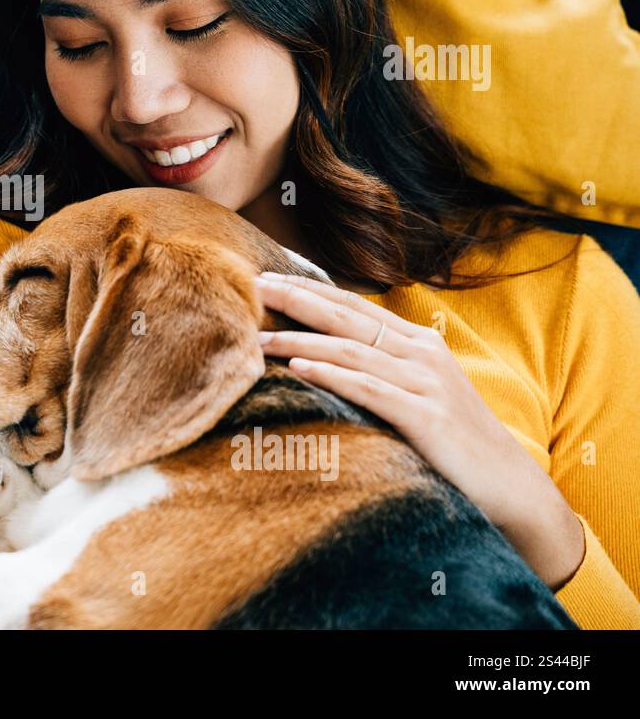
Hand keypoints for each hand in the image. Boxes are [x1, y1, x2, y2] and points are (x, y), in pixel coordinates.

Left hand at [253, 271, 584, 590]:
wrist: (509, 484)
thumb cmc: (454, 439)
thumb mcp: (420, 390)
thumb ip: (384, 366)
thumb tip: (329, 351)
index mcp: (418, 341)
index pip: (352, 305)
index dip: (309, 289)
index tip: (267, 279)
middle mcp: (422, 353)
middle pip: (347, 318)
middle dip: (297, 300)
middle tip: (254, 288)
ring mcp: (426, 383)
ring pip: (351, 350)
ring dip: (300, 341)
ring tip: (259, 337)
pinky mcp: (426, 417)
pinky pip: (368, 389)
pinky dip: (331, 374)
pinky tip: (299, 367)